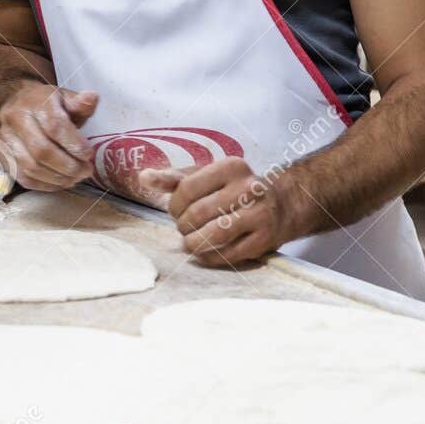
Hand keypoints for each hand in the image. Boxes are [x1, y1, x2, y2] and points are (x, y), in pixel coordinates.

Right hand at [0, 83, 98, 192]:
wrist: (19, 103)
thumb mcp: (66, 98)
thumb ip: (81, 102)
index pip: (54, 126)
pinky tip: (61, 182)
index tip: (89, 154)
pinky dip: (45, 185)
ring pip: (31, 167)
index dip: (73, 144)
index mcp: (34, 101)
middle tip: (86, 171)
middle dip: (68, 166)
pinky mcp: (1, 155)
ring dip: (58, 178)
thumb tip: (92, 98)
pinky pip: (23, 177)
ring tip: (76, 178)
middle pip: (41, 150)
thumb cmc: (47, 104)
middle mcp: (15, 118)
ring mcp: (5, 138)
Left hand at [140, 156, 294, 267]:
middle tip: (184, 228)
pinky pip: (227, 254)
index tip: (175, 211)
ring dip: (193, 243)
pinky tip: (205, 252)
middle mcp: (249, 187)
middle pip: (198, 213)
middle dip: (183, 225)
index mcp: (231, 166)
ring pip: (212, 235)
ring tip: (190, 241)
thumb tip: (143, 177)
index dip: (173, 205)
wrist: (281, 205)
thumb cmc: (233, 190)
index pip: (187, 188)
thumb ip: (174, 179)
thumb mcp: (206, 177)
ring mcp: (259, 214)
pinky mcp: (265, 239)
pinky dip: (208, 257)